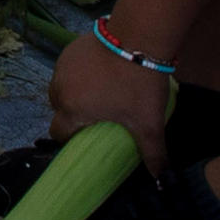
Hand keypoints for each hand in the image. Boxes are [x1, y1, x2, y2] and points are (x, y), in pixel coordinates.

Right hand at [49, 19, 178, 173]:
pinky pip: (68, 69)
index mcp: (73, 110)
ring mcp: (61, 67)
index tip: (86, 135)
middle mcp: (59, 90)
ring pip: (62, 87)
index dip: (70, 138)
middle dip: (73, 113)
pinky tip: (100, 71)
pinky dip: (79, 74)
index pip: (58, 132)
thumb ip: (153, 153)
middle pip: (59, 109)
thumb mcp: (148, 122)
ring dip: (75, 92)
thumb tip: (162, 182)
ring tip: (100, 90)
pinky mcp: (68, 50)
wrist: (137, 37)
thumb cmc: (138, 85)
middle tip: (98, 113)